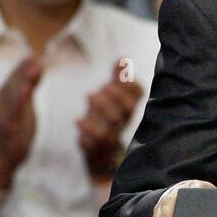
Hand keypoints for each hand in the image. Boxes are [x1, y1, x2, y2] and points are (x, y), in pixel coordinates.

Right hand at [0, 57, 42, 189]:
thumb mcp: (26, 104)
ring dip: (23, 78)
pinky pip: (15, 110)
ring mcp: (5, 112)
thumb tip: (38, 64)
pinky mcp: (9, 124)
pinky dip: (20, 98)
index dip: (25, 64)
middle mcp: (2, 100)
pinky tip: (27, 89)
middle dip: (24, 68)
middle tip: (36, 56)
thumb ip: (31, 85)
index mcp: (6, 93)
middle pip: (14, 80)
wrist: (7, 154)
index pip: (16, 75)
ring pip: (14, 92)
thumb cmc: (17, 127)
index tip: (36, 54)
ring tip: (34, 66)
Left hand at [76, 59, 142, 180]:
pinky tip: (78, 120)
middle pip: (128, 108)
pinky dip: (87, 129)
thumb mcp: (111, 99)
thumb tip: (123, 59)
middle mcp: (123, 122)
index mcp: (128, 108)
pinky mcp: (97, 148)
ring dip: (102, 108)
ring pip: (113, 123)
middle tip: (102, 87)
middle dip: (116, 95)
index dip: (130, 85)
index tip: (117, 76)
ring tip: (89, 96)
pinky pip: (95, 141)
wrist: (101, 157)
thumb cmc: (106, 122)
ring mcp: (112, 135)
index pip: (139, 94)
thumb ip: (117, 79)